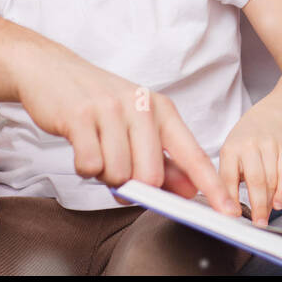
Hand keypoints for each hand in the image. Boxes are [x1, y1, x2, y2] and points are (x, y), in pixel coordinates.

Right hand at [12, 41, 230, 212]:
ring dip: (104, 174)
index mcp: (162, 110)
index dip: (212, 186)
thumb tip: (188, 191)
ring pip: (118, 174)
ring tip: (97, 148)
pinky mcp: (80, 116)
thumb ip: (164, 159)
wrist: (52, 70)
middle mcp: (142, 106)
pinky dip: (83, 166)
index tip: (229, 211)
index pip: (194, 155)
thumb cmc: (98, 101)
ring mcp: (111, 109)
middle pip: (151, 176)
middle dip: (133, 185)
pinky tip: (81, 144)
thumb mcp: (138, 124)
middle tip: (117, 167)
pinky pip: (89, 165)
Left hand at [218, 105, 281, 226]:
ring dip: (270, 201)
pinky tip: (279, 203)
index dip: (231, 199)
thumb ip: (227, 181)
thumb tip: (229, 211)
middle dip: (257, 205)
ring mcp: (269, 145)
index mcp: (230, 149)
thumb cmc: (243, 145)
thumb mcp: (229, 156)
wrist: (266, 119)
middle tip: (257, 223)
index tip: (233, 218)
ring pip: (272, 178)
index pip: (229, 178)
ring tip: (266, 216)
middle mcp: (249, 145)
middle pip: (255, 179)